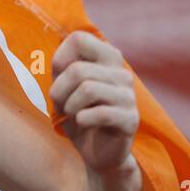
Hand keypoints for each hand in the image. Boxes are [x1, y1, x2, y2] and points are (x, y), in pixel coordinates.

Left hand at [49, 30, 138, 173]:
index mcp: (107, 58)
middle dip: (59, 91)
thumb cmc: (77, 113)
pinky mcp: (131, 119)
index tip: (58, 78)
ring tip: (72, 115)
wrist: (96, 151)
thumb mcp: (64, 87)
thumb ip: (62, 66)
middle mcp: (122, 73)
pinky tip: (84, 124)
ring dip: (70, 106)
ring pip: (88, 89)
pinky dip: (82, 120)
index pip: (79, 38)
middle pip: (77, 69)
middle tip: (61, 105)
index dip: (59, 58)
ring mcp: (129, 96)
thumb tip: (60, 56)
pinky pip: (99, 113)